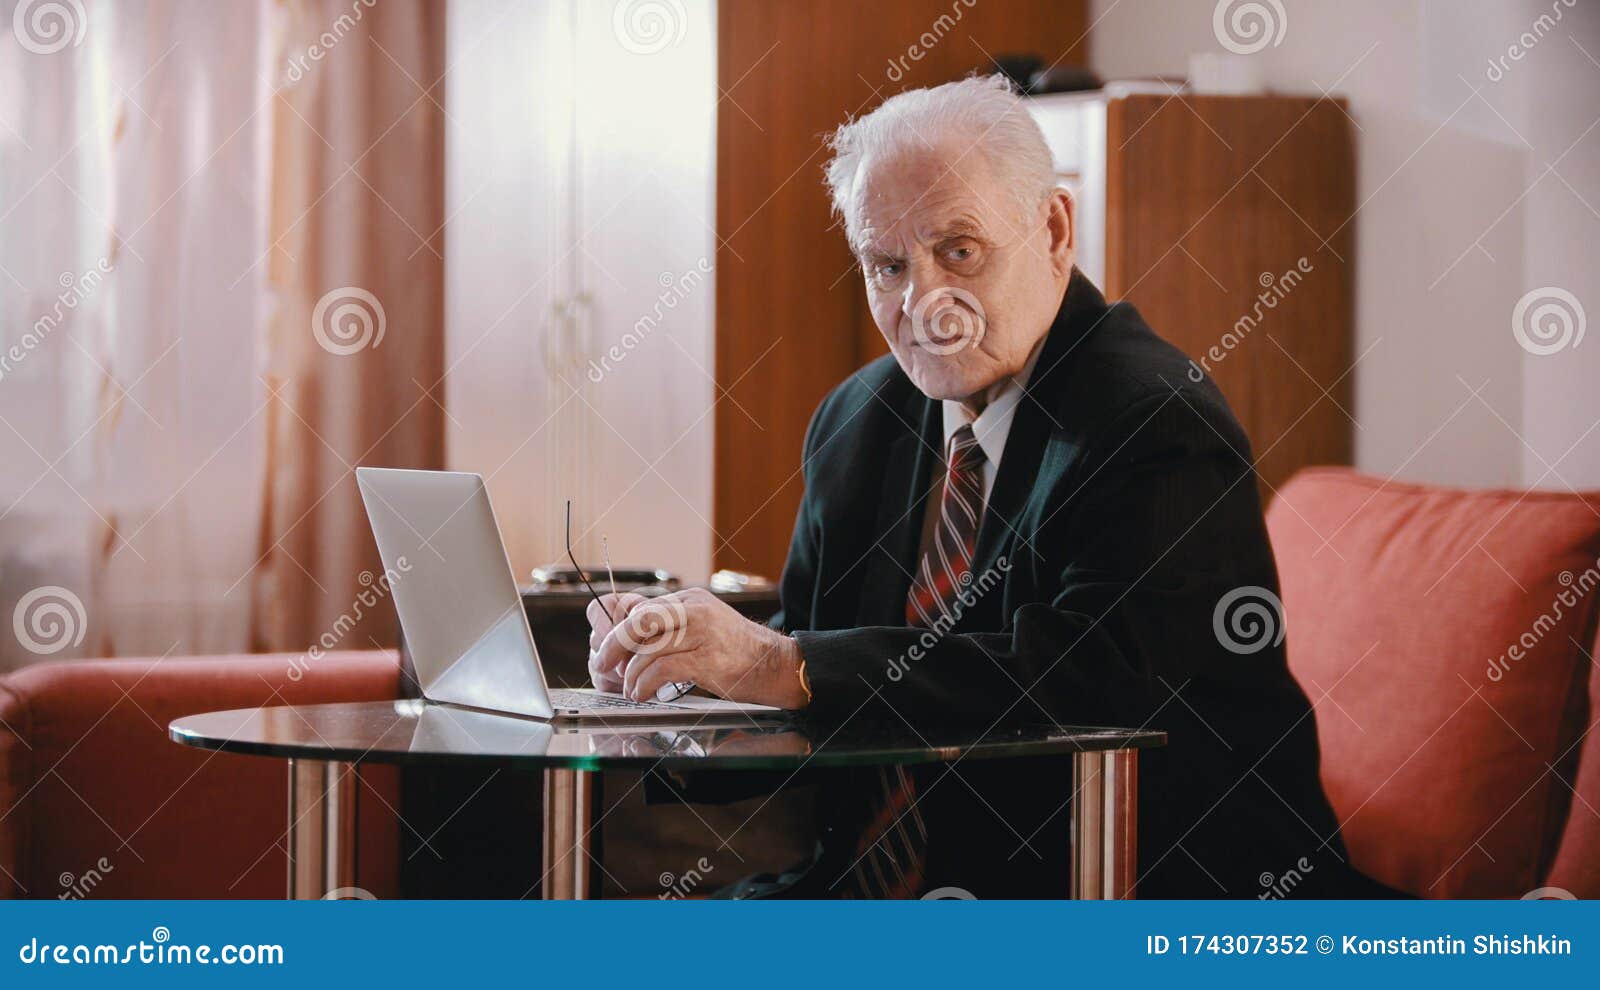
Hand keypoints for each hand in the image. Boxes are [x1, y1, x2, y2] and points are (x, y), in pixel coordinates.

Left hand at [584, 588, 809, 707]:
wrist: (775, 664)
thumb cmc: (737, 651)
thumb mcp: (703, 627)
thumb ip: (672, 628)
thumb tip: (632, 642)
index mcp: (690, 599)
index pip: (641, 608)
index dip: (618, 630)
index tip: (608, 649)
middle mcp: (694, 611)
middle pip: (639, 621)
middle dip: (614, 644)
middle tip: (603, 663)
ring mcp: (701, 634)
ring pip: (648, 648)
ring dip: (631, 673)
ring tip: (630, 688)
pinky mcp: (707, 659)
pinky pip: (662, 669)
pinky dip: (645, 684)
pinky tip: (643, 693)